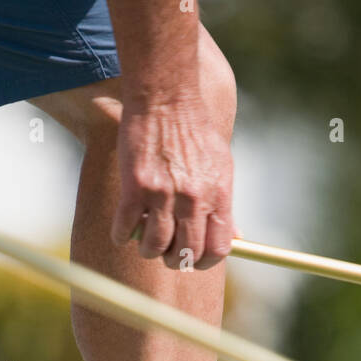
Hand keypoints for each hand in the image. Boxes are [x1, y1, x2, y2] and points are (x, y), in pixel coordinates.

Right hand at [111, 89, 233, 270]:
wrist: (165, 99)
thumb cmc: (193, 132)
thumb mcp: (220, 166)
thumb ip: (224, 205)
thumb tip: (238, 239)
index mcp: (217, 194)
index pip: (217, 249)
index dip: (203, 261)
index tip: (191, 258)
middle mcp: (193, 197)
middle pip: (185, 254)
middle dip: (173, 259)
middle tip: (164, 250)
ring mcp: (164, 193)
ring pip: (154, 246)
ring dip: (146, 249)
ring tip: (143, 238)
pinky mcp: (135, 186)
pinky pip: (125, 229)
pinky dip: (121, 235)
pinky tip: (123, 229)